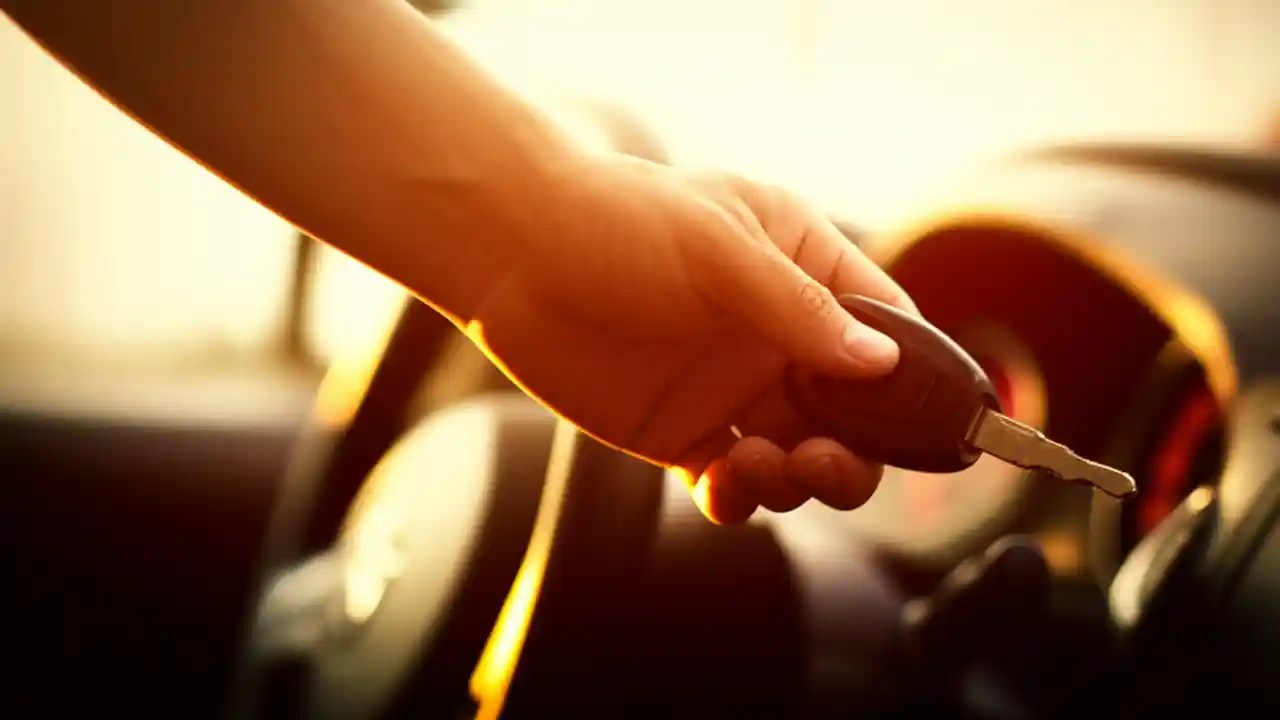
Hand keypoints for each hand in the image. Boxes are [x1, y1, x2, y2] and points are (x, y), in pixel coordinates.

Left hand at [467, 153, 917, 523]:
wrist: (509, 252)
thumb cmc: (615, 220)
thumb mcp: (719, 248)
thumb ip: (798, 308)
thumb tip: (879, 362)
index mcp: (800, 267)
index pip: (883, 326)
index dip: (909, 377)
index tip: (920, 422)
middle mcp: (774, 334)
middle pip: (850, 410)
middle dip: (855, 450)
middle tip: (829, 464)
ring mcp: (730, 387)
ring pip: (797, 455)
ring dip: (797, 478)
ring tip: (759, 464)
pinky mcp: (681, 432)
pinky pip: (731, 480)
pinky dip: (739, 496)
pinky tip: (721, 484)